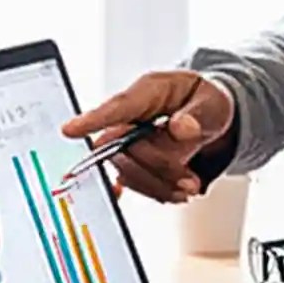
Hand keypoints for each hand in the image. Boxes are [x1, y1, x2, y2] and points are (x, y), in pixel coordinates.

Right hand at [61, 71, 235, 203]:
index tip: (71, 130)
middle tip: (188, 180)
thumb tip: (180, 128)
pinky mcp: (136, 160)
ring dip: (159, 185)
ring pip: (128, 170)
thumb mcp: (212, 103)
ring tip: (189, 186)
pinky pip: (136, 181)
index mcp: (149, 91)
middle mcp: (133, 115)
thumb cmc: (206, 101)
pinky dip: (157, 191)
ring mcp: (131, 139)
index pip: (119, 106)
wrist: (210, 115)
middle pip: (122, 147)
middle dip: (154, 168)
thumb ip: (197, 115)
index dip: (94, 120)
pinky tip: (175, 192)